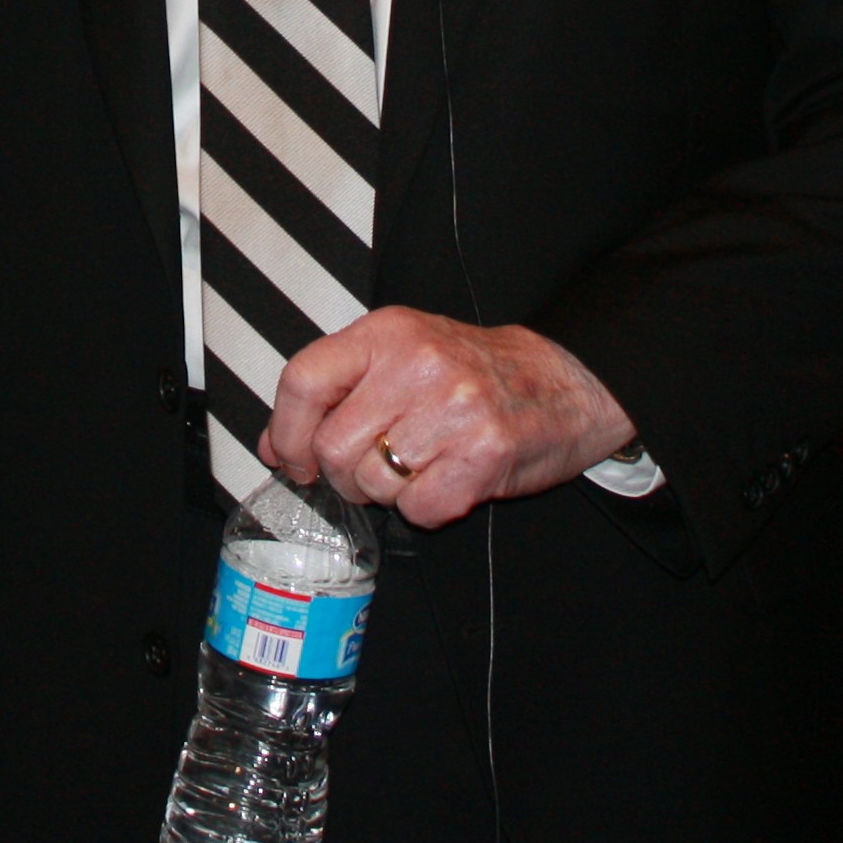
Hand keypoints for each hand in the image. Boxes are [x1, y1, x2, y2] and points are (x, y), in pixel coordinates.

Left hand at [260, 308, 634, 528]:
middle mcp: (418, 365)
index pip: (303, 381)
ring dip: (388, 492)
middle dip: (343, 473)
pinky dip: (427, 508)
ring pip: (372, 484)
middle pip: (332, 447)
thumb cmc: (477, 371)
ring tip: (421, 465)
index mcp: (389, 332)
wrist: (566, 379)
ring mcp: (453, 411)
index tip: (292, 458)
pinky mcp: (483, 456)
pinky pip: (419, 509)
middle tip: (375, 464)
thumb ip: (338, 390)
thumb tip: (276, 445)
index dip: (286, 432)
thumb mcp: (403, 354)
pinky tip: (448, 479)